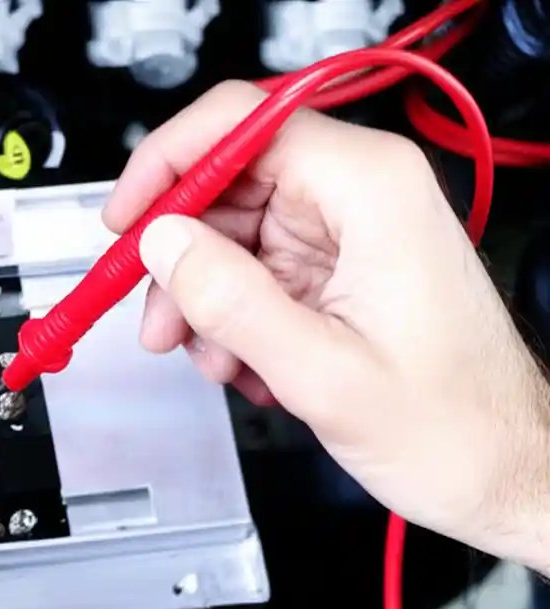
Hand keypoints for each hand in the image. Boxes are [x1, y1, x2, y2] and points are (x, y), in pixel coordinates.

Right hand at [106, 81, 549, 571]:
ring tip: (208, 356)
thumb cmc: (452, 426)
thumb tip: (162, 242)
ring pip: (231, 230)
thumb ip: (231, 300)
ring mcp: (347, 227)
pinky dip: (230, 314)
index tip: (125, 218)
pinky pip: (253, 267)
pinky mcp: (336, 264)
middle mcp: (360, 192)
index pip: (242, 123)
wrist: (501, 468)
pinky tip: (241, 362)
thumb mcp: (321, 371)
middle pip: (227, 182)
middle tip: (152, 311)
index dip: (169, 163)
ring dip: (202, 296)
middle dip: (178, 252)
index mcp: (370, 188)